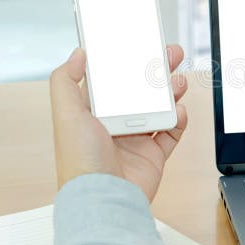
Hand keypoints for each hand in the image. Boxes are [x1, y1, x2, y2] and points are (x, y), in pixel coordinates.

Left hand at [49, 46, 187, 200]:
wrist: (105, 200)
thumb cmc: (81, 162)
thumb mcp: (66, 114)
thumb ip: (65, 80)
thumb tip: (76, 54)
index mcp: (93, 113)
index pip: (112, 80)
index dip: (126, 62)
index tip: (139, 45)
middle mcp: (114, 125)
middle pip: (140, 90)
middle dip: (156, 71)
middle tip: (170, 54)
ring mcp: (135, 140)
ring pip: (159, 108)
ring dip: (171, 92)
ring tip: (178, 81)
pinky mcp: (153, 154)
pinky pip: (172, 132)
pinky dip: (179, 120)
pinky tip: (179, 111)